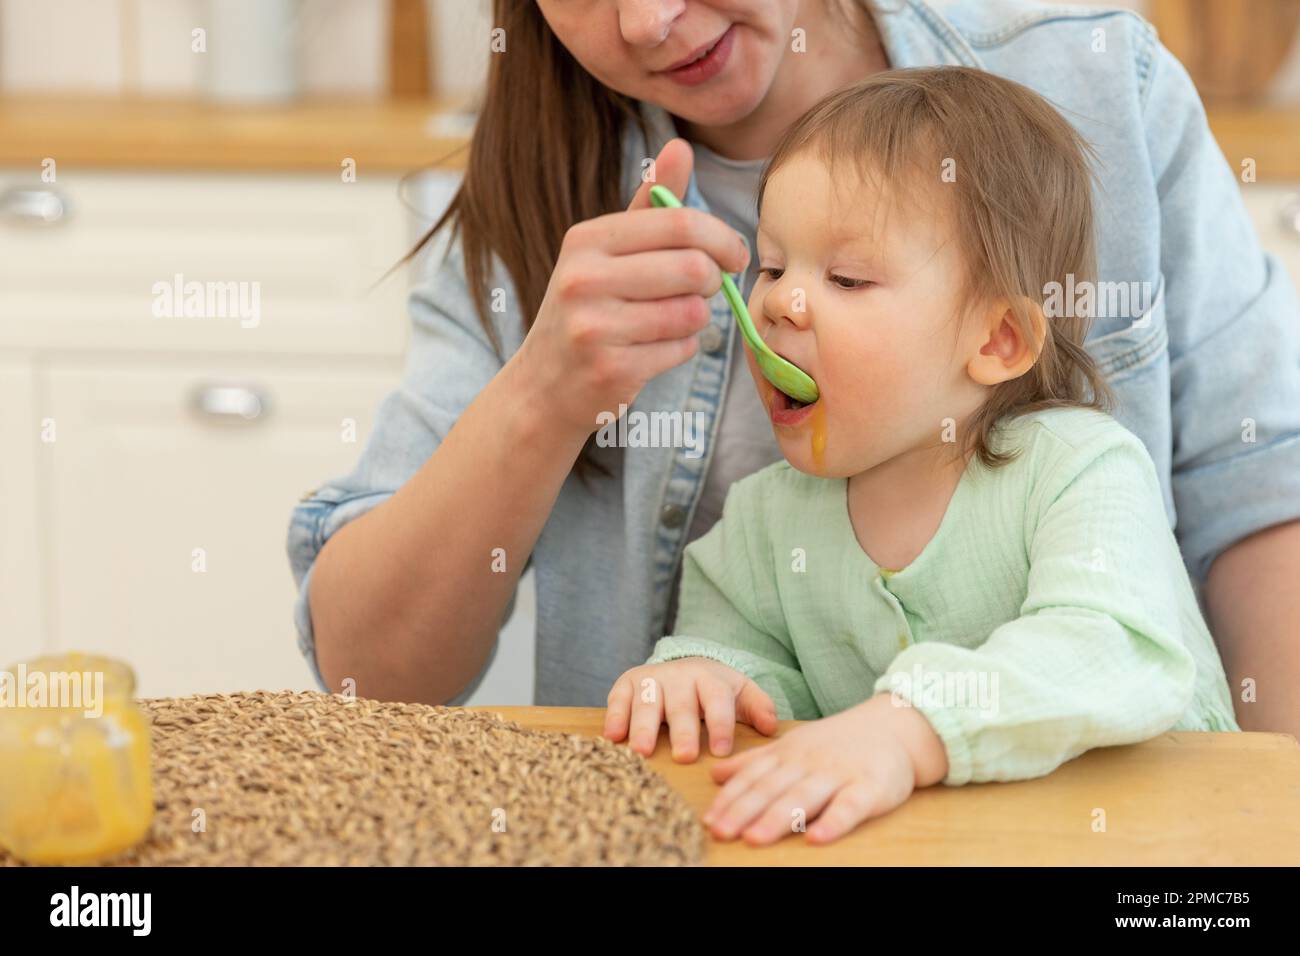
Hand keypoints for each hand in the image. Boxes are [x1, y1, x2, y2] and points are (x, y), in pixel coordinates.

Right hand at [512, 137, 750, 437]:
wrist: (544, 385)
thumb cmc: (587, 309)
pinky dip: (682, 349)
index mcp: (587, 240)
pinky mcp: (612, 369)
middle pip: (694, 268)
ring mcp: (595, 327)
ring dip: (696, 318)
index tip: (733, 254)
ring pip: (692, 312)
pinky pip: (682, 349)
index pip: (679, 223)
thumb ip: (648, 203)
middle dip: (713, 281)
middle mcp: (583, 279)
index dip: (722, 238)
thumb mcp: (606, 252)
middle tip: (704, 290)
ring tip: (671, 320)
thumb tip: (681, 145)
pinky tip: (655, 349)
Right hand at [603, 658, 778, 761]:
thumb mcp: (740, 692)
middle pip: (681, 704)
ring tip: (642, 751)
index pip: (717, 700)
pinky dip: (614, 716)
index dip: (720, 724)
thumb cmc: (715, 690)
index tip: (721, 750)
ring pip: (647, 702)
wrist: (684, 664)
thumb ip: (758, 707)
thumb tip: (770, 727)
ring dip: (643, 726)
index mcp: (710, 678)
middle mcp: (679, 676)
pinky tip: (613, 737)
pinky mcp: (627, 683)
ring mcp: (651, 679)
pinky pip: (618, 698)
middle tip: (684, 755)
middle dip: (682, 730)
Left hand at [703, 693, 947, 845]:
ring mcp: (839, 774)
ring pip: (804, 797)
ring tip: (755, 838)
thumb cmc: (837, 742)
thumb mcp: (792, 745)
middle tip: (721, 832)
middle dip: (744, 811)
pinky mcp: (869, 788)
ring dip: (778, 818)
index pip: (754, 778)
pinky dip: (833, 822)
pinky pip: (849, 807)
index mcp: (788, 754)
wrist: (893, 727)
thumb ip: (755, 761)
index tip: (708, 819)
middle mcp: (809, 763)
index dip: (730, 799)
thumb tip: (715, 774)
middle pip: (772, 789)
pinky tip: (816, 839)